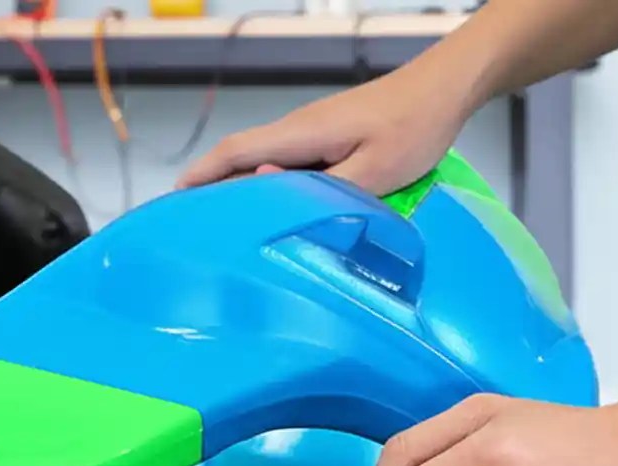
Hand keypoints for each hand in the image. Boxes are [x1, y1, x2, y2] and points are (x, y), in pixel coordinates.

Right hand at [175, 55, 482, 194]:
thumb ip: (324, 188)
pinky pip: (288, 161)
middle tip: (195, 223)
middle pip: (242, 156)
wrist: (442, 91)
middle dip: (212, 184)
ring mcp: (313, 131)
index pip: (236, 152)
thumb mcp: (374, 172)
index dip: (202, 175)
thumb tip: (272, 190)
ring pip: (265, 160)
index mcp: (302, 134)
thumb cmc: (412, 129)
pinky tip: (276, 206)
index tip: (176, 199)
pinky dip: (271, 182)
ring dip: (242, 185)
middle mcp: (298, 129)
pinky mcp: (329, 136)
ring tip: (228, 222)